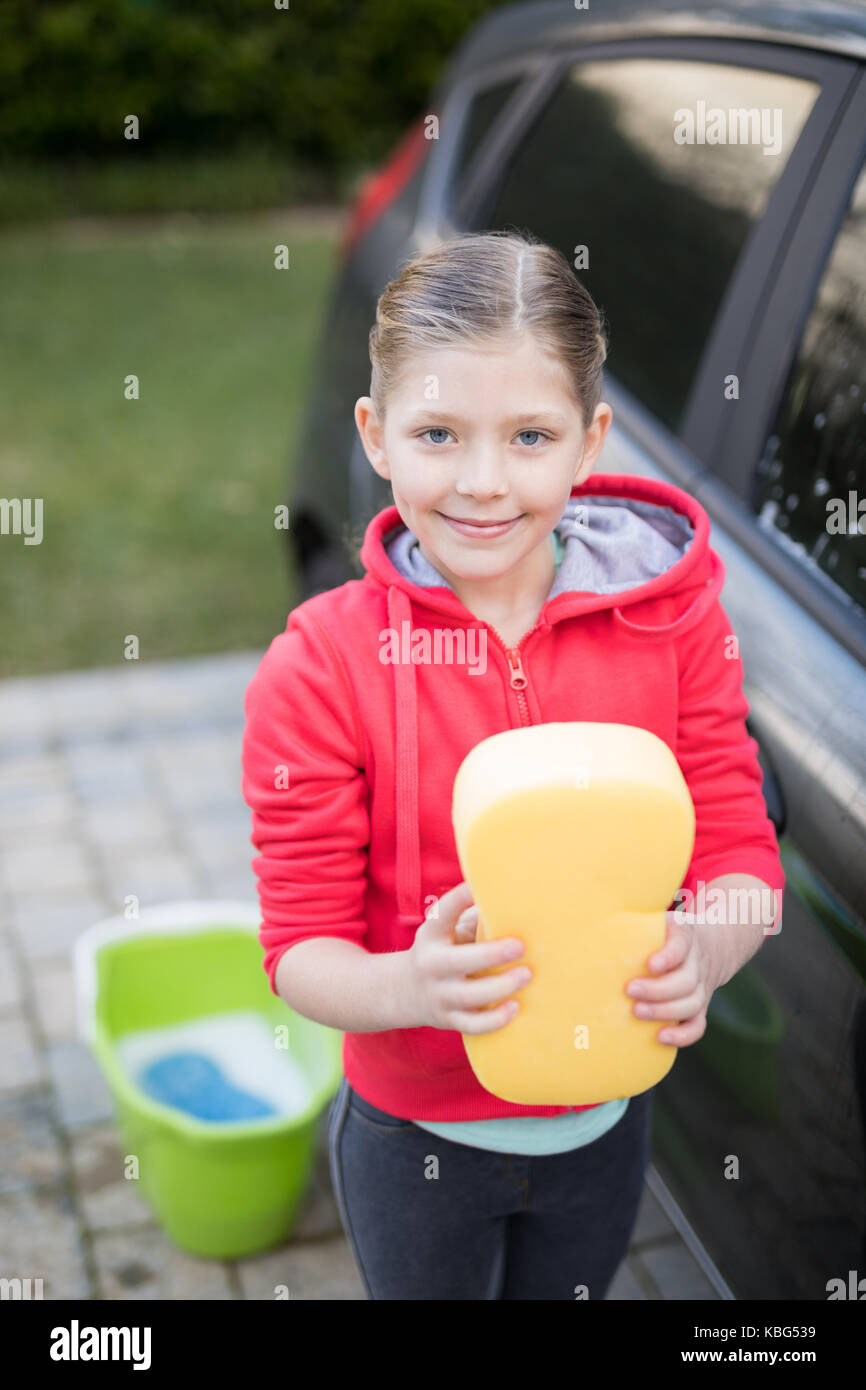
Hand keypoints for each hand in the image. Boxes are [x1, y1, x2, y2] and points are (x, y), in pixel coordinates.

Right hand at [403, 880, 531, 1032]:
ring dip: (501, 987)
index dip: (460, 898)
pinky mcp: (449, 1019)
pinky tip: (516, 1007)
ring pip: (469, 996)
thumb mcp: (446, 930)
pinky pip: (473, 1025)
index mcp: (431, 935)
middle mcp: (431, 965)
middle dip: (491, 955)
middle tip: (521, 946)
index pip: (442, 914)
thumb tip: (515, 896)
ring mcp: (439, 995)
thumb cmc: (442, 950)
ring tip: (527, 975)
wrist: (403, 992)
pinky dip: (495, 1020)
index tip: (479, 887)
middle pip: (458, 962)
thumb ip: (473, 916)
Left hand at [624, 909, 723, 1046]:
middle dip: (657, 989)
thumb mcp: (656, 919)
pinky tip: (660, 1037)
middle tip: (629, 990)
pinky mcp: (699, 1008)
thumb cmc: (665, 933)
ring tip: (636, 1012)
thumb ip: (633, 920)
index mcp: (685, 936)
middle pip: (685, 980)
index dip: (668, 956)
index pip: (682, 944)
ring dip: (664, 1011)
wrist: (708, 945)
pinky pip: (697, 1025)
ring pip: (691, 1003)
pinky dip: (682, 1035)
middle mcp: (696, 963)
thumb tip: (590, 924)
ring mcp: (700, 987)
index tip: (650, 965)